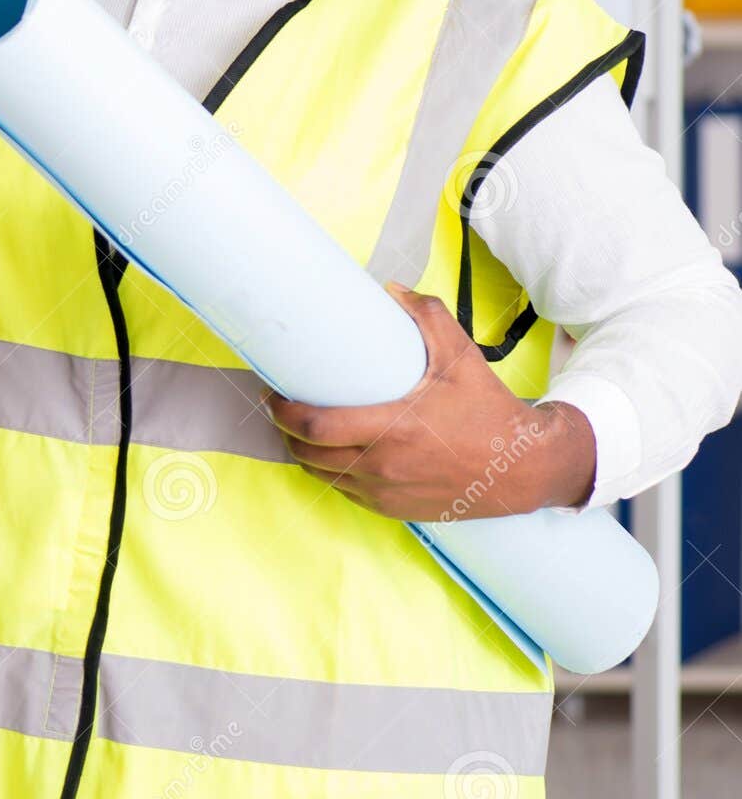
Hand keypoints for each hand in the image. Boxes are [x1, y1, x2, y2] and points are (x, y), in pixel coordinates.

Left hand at [261, 281, 597, 520]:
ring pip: (323, 476)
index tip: (274, 394)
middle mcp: (384, 466)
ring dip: (304, 454)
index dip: (283, 412)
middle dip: (285, 432)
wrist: (523, 468)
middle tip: (282, 407)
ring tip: (299, 429)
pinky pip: (346, 492)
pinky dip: (331, 473)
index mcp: (392, 429)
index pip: (315, 427)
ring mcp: (387, 492)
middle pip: (308, 454)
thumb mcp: (460, 356)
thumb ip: (426, 316)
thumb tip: (390, 289)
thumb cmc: (488, 411)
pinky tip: (330, 455)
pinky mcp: (395, 509)